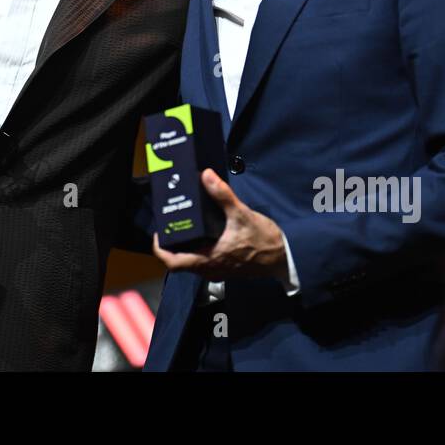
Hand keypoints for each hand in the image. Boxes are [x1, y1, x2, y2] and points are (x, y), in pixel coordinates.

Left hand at [152, 169, 285, 279]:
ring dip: (184, 245)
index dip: (160, 248)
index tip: (158, 232)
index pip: (173, 263)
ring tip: (184, 223)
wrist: (285, 258)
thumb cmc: (264, 241)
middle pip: (179, 261)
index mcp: (208, 259)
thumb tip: (207, 176)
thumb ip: (223, 195)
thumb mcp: (242, 214)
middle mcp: (209, 269)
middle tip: (169, 223)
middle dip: (171, 244)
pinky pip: (203, 259)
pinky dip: (197, 247)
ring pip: (191, 261)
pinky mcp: (225, 266)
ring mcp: (217, 269)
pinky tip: (203, 230)